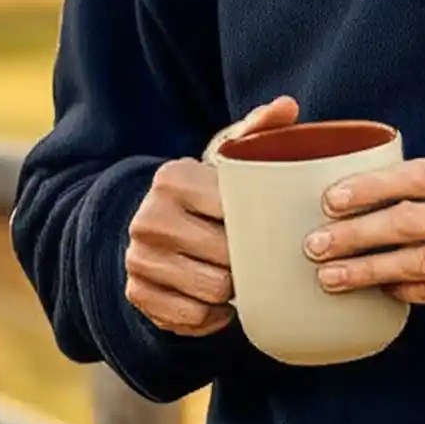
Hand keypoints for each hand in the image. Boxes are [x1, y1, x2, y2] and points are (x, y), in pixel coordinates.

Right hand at [125, 96, 299, 335]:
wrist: (161, 226)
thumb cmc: (211, 191)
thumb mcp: (231, 158)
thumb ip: (260, 131)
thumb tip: (289, 106)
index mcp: (171, 179)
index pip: (235, 215)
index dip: (259, 226)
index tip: (265, 224)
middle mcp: (147, 218)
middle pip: (227, 258)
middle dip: (248, 262)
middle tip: (257, 256)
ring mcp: (138, 258)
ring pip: (213, 291)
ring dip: (233, 290)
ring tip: (238, 274)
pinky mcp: (136, 294)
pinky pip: (194, 318)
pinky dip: (214, 314)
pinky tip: (220, 299)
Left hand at [303, 154, 424, 306]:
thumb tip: (381, 185)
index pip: (418, 179)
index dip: (371, 188)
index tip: (331, 199)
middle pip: (410, 225)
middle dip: (356, 236)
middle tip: (313, 245)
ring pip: (418, 265)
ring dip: (369, 272)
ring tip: (330, 277)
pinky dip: (406, 291)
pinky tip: (379, 290)